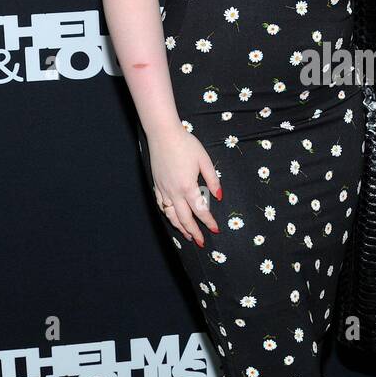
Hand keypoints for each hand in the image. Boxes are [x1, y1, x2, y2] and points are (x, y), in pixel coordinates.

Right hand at [146, 123, 222, 244]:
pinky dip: (167, 215)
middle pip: (184, 218)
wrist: (163, 134)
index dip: (209, 222)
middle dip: (194, 232)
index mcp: (188, 186)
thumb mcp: (204, 160)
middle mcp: (174, 192)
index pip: (200, 210)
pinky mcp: (156, 185)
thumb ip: (212, 180)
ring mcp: (163, 189)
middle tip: (201, 242)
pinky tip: (172, 218)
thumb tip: (219, 197)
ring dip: (179, 227)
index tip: (216, 229)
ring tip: (187, 235)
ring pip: (171, 215)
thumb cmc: (186, 144)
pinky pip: (161, 205)